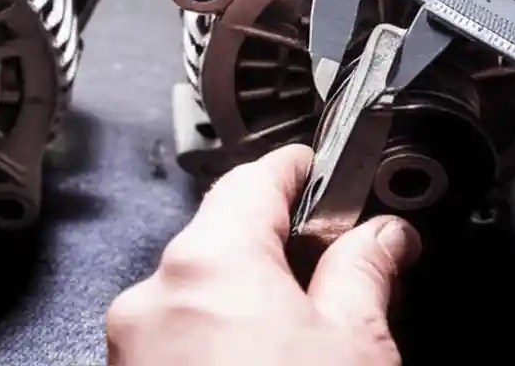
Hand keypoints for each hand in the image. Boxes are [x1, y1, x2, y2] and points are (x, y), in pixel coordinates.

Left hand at [105, 144, 420, 364]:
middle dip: (280, 246)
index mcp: (208, 264)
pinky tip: (260, 361)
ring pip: (199, 291)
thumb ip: (365, 273)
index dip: (299, 168)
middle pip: (225, 236)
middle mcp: (154, 296)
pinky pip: (177, 335)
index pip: (255, 178)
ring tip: (302, 336)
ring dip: (247, 299)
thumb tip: (382, 237)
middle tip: (335, 265)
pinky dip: (216, 338)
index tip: (322, 170)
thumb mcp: (354, 346)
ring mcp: (133, 342)